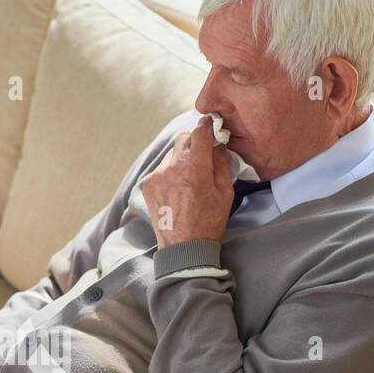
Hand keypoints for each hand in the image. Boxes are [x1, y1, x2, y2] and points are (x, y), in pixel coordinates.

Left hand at [139, 114, 233, 248]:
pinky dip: (171, 171)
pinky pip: (163, 168)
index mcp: (195, 170)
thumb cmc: (208, 222)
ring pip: (173, 153)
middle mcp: (173, 169)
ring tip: (191, 177)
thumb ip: (221, 162)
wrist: (183, 248)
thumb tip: (217, 143)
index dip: (207, 125)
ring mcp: (157, 176)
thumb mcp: (225, 192)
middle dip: (195, 141)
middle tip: (204, 152)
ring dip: (183, 157)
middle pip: (184, 138)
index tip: (212, 124)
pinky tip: (179, 188)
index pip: (200, 132)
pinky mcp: (148, 184)